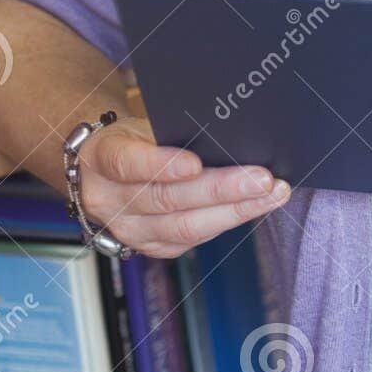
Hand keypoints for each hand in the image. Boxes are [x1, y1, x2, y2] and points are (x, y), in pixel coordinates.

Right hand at [76, 116, 289, 257]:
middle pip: (167, 199)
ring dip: (235, 211)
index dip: (162, 165)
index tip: (196, 163)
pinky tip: (255, 207)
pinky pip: (191, 239)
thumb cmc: (130, 138)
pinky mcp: (149, 247)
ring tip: (271, 194)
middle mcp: (109, 200)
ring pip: (183, 227)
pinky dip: (226, 221)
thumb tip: (229, 130)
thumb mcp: (138, 124)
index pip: (128, 163)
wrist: (100, 171)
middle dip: (221, 190)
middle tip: (262, 179)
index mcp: (102, 157)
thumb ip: (171, 132)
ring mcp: (128, 230)